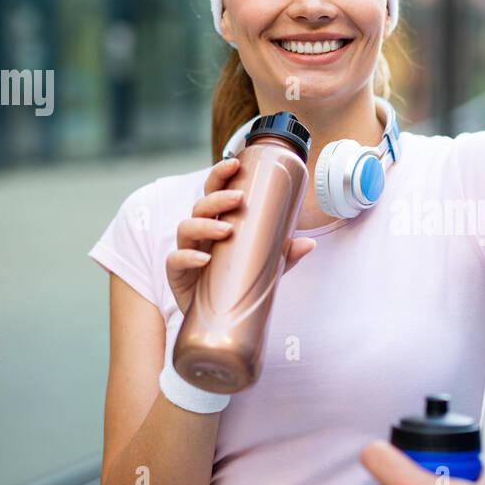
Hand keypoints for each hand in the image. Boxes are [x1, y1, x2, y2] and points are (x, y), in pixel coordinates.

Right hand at [165, 157, 316, 314]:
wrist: (216, 321)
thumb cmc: (236, 284)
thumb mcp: (265, 268)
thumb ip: (283, 255)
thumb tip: (309, 243)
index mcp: (218, 224)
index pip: (215, 192)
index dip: (221, 175)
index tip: (235, 163)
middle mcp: (200, 234)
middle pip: (201, 205)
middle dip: (218, 198)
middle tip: (238, 199)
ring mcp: (186, 252)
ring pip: (186, 228)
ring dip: (206, 225)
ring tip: (227, 231)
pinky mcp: (177, 275)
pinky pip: (175, 260)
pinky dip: (188, 257)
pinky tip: (204, 259)